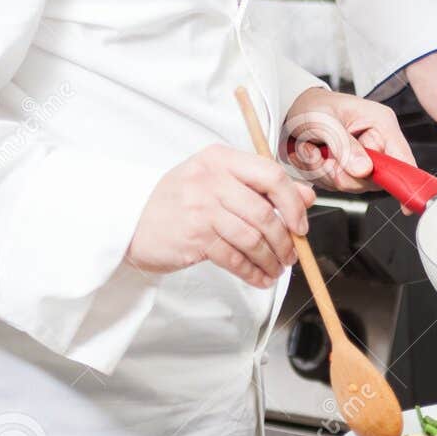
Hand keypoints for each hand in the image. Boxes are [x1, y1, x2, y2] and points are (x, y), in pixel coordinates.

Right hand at [125, 145, 314, 287]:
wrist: (130, 222)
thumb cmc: (179, 201)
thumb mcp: (219, 181)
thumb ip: (262, 186)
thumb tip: (306, 197)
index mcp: (221, 158)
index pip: (271, 174)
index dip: (293, 202)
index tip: (300, 224)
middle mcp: (210, 179)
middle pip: (264, 212)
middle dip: (284, 239)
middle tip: (290, 254)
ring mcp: (200, 208)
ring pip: (252, 238)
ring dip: (271, 259)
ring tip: (276, 268)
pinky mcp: (193, 237)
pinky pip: (234, 258)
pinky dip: (252, 271)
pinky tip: (259, 277)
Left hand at [283, 85, 413, 192]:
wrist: (293, 109)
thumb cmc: (312, 105)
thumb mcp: (323, 120)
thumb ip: (344, 145)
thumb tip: (364, 170)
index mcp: (380, 123)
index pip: (402, 159)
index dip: (404, 181)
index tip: (402, 204)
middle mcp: (375, 141)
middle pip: (374, 179)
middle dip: (343, 173)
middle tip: (324, 155)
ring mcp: (362, 157)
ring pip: (352, 184)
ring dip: (326, 171)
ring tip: (314, 149)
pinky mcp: (349, 168)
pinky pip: (337, 185)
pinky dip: (319, 173)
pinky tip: (313, 154)